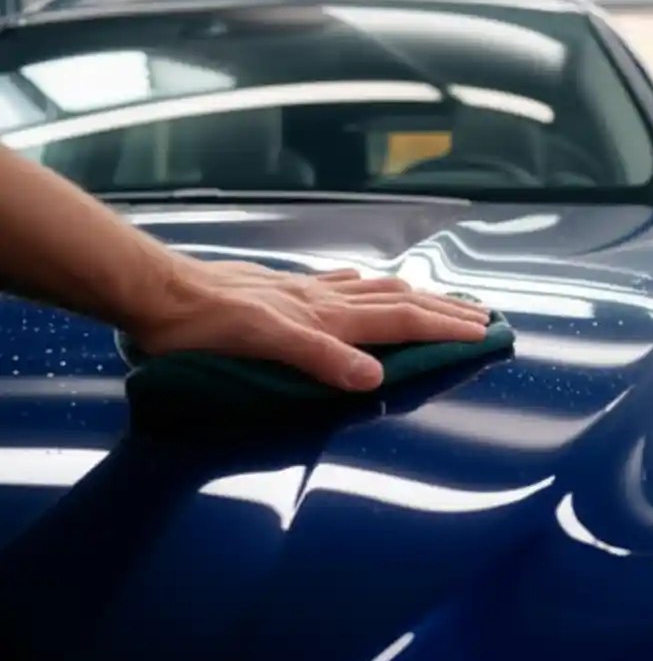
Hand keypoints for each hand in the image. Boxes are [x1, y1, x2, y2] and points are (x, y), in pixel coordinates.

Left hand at [127, 260, 489, 390]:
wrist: (158, 292)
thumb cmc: (203, 328)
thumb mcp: (260, 346)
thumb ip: (320, 359)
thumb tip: (377, 376)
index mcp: (327, 317)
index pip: (402, 320)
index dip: (446, 329)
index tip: (487, 333)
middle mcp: (325, 300)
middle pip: (401, 301)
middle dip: (447, 310)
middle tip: (486, 316)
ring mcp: (306, 292)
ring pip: (377, 290)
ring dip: (419, 296)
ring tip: (444, 301)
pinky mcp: (284, 290)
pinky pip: (343, 284)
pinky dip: (371, 287)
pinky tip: (367, 285)